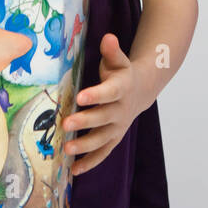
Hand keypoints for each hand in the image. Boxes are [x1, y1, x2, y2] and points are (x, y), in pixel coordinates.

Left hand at [62, 33, 148, 176]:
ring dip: (85, 145)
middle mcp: (121, 110)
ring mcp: (118, 126)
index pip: (109, 92)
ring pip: (102, 139)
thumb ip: (112, 51)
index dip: (96, 95)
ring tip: (66, 148)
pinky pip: (103, 153)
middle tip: (66, 124)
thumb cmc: (122, 72)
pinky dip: (90, 162)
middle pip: (103, 118)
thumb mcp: (119, 60)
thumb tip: (108, 38)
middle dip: (85, 122)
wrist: (141, 89)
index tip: (80, 97)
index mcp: (122, 88)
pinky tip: (74, 170)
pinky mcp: (114, 138)